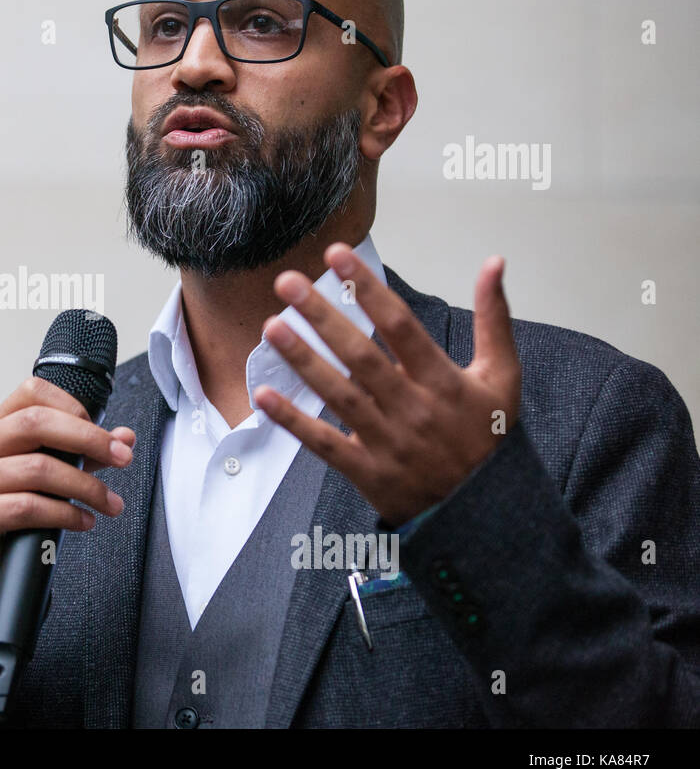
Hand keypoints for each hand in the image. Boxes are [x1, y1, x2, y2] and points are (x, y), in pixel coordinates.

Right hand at [0, 376, 133, 634]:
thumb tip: (124, 438)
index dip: (73, 406)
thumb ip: (82, 454)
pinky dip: (65, 514)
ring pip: (37, 468)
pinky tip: (84, 521)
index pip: (31, 393)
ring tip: (109, 503)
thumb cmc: (11, 515)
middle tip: (122, 458)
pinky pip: (27, 507)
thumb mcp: (47, 478)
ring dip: (85, 486)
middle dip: (88, 439)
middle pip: (35, 423)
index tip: (104, 433)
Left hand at [252, 243, 521, 526]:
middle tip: (288, 282)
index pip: (400, 325)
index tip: (337, 257)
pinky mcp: (368, 472)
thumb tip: (494, 263)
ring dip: (303, 360)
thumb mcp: (503, 377)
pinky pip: (325, 444)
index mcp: (444, 381)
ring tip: (271, 326)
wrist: (486, 510)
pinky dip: (294, 421)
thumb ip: (494, 318)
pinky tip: (265, 395)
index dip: (367, 289)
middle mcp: (413, 408)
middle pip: (361, 355)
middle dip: (322, 316)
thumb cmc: (488, 436)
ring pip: (339, 395)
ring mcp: (388, 442)